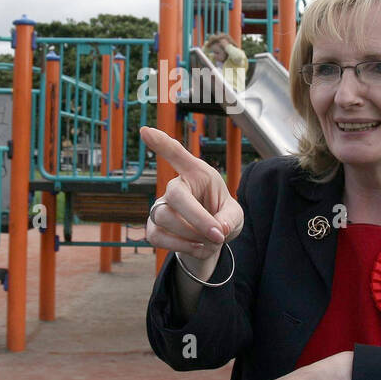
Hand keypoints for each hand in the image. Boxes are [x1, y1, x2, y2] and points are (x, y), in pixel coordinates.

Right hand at [140, 125, 242, 260]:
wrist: (212, 240)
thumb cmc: (222, 217)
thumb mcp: (235, 216)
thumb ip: (229, 219)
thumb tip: (217, 229)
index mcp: (196, 174)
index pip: (176, 154)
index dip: (161, 143)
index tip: (145, 131)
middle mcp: (175, 187)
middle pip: (174, 195)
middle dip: (198, 219)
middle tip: (219, 235)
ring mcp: (161, 207)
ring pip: (165, 218)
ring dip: (192, 236)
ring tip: (211, 241)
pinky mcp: (154, 227)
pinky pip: (158, 237)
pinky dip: (182, 247)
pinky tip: (199, 248)